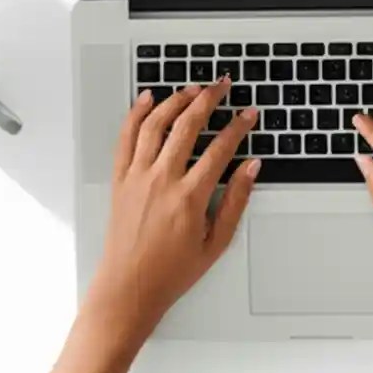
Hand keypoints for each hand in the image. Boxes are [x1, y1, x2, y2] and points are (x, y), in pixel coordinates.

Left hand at [87, 78, 260, 336]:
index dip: (239, 126)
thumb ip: (236, 201)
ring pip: (156, 124)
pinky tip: (147, 99)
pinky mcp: (120, 180)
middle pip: (188, 125)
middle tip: (222, 86)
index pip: (221, 148)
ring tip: (191, 88)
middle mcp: (162, 180)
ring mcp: (137, 177)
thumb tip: (251, 168)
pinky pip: (126, 137)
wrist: (129, 287)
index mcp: (189, 197)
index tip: (248, 114)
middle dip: (209, 99)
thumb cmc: (171, 271)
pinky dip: (136, 113)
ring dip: (175, 99)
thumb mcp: (216, 242)